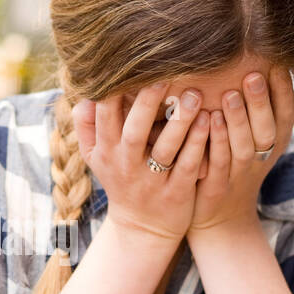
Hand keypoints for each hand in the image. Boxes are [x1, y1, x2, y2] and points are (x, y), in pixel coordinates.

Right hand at [72, 83, 209, 242]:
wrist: (141, 229)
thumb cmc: (121, 180)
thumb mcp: (96, 158)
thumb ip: (86, 127)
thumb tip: (83, 95)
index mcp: (107, 151)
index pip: (105, 115)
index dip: (114, 89)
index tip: (131, 64)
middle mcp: (127, 166)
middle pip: (134, 131)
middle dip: (148, 103)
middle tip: (166, 74)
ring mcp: (152, 181)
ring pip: (165, 149)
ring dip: (180, 121)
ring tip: (195, 94)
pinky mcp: (177, 193)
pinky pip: (188, 166)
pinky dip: (199, 144)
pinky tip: (210, 121)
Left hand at [189, 67, 293, 234]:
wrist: (222, 218)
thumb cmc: (238, 165)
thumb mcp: (260, 139)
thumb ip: (266, 107)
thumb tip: (275, 63)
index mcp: (275, 143)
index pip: (286, 114)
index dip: (283, 90)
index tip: (276, 62)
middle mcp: (261, 159)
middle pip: (267, 129)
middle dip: (261, 102)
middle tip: (252, 74)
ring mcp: (239, 175)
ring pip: (243, 146)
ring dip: (237, 120)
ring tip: (229, 94)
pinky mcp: (216, 188)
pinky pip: (217, 164)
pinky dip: (214, 142)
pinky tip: (208, 121)